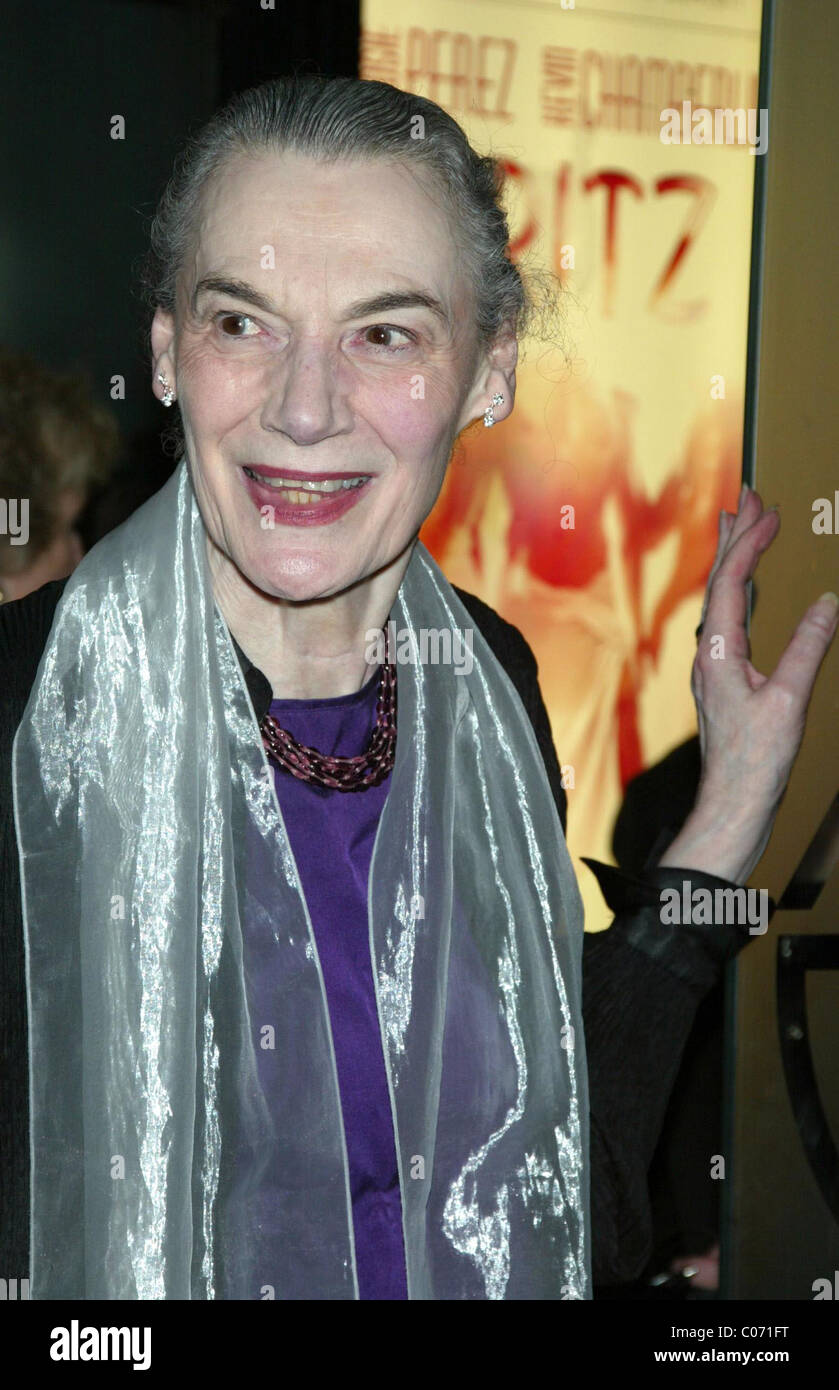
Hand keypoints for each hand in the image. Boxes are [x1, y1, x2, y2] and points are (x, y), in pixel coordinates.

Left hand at [657, 485, 838, 883]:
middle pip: (718, 583)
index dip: (748, 543)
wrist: (733, 806)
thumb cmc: (755, 762)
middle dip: (734, 537)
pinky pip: (727, 621)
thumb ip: (808, 649)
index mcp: (718, 652)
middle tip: (747, 496)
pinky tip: (745, 590)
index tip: (767, 510)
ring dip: (732, 560)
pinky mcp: (723, 682)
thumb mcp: (789, 701)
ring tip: (740, 527)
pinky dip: (737, 592)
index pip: (729, 583)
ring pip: (720, 600)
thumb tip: (827, 604)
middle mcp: (709, 655)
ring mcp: (713, 668)